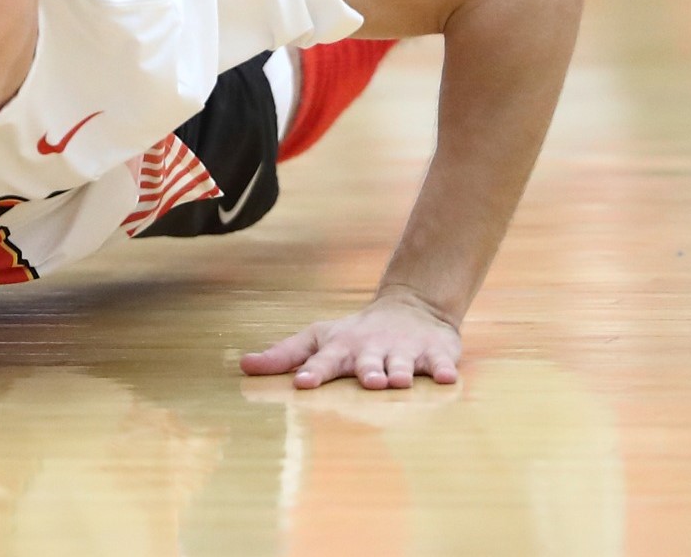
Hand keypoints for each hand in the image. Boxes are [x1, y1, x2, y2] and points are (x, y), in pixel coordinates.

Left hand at [240, 291, 460, 389]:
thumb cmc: (354, 333)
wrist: (411, 308)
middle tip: (367, 381)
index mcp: (342, 348)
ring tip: (397, 381)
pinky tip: (447, 378)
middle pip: (366, 362)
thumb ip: (283, 354)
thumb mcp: (318, 338)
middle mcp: (372, 350)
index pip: (323, 360)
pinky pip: (441, 363)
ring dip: (399, 372)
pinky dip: (444, 370)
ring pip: (401, 364)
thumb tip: (243, 366)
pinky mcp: (435, 354)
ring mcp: (403, 352)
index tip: (302, 383)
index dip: (313, 371)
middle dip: (366, 371)